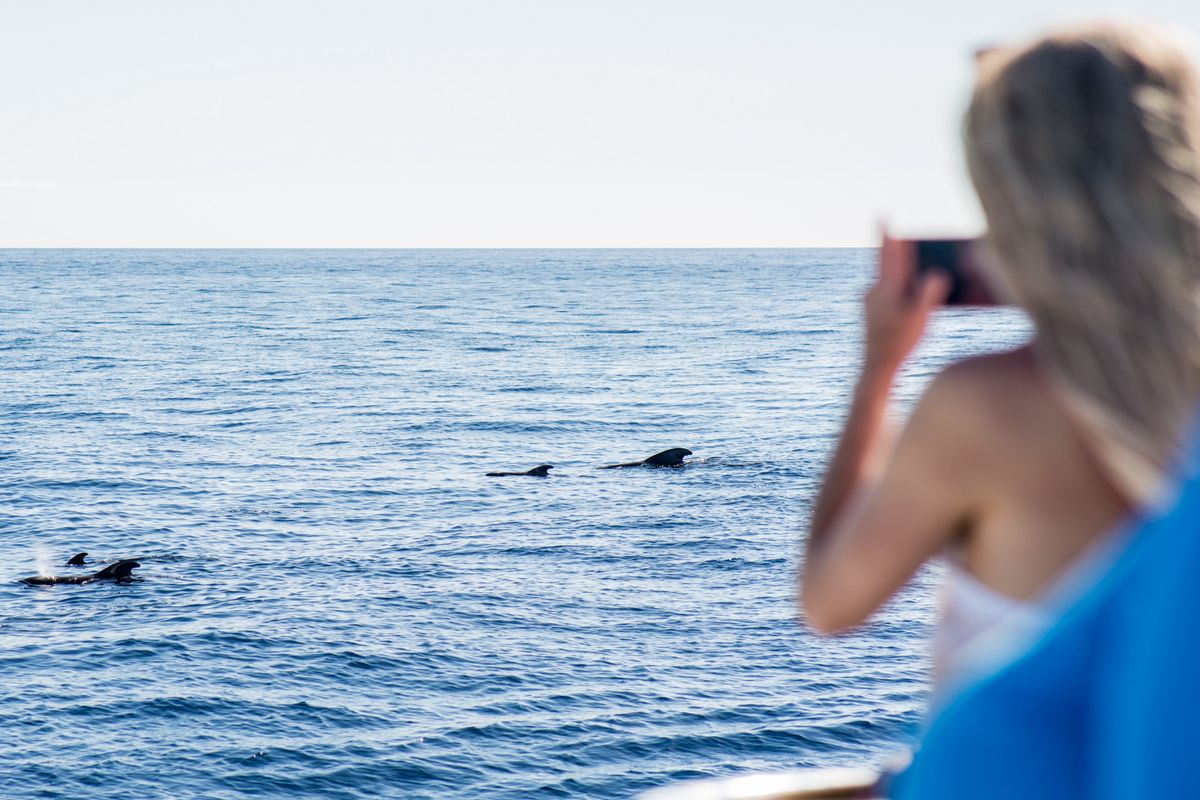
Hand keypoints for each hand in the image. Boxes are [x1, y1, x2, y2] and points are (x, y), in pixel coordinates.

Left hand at [863, 228, 949, 374]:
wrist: (876, 368)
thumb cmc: (899, 342)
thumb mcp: (921, 316)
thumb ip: (930, 291)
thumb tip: (938, 273)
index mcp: (886, 288)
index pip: (888, 254)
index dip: (887, 234)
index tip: (883, 215)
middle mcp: (874, 291)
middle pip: (890, 265)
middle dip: (901, 254)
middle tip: (905, 240)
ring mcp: (870, 302)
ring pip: (890, 281)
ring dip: (903, 276)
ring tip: (919, 279)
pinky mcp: (871, 313)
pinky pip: (888, 295)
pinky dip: (901, 292)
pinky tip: (911, 301)